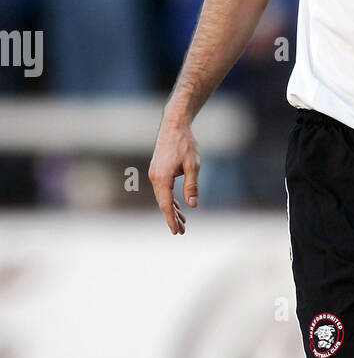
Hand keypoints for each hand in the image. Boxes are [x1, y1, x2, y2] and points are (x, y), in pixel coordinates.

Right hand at [148, 113, 200, 234]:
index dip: (171, 219)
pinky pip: (163, 189)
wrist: (174, 125)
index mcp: (162, 178)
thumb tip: (192, 205)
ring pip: (163, 197)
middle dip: (172, 218)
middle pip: (163, 203)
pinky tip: (178, 206)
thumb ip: (192, 186)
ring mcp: (155, 173)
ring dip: (172, 209)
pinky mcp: (158, 170)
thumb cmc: (185, 144)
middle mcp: (155, 177)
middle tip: (182, 231)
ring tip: (183, 221)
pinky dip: (170, 199)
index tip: (176, 231)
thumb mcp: (193, 166)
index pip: (166, 204)